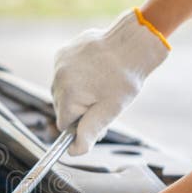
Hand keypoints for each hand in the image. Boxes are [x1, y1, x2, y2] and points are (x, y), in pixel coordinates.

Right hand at [52, 9, 168, 154]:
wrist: (133, 41)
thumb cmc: (125, 77)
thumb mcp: (110, 110)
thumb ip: (90, 132)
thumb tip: (74, 152)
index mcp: (68, 95)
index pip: (64, 124)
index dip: (82, 124)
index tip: (99, 114)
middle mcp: (58, 79)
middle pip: (62, 107)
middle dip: (80, 108)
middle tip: (104, 98)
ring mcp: (58, 64)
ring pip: (62, 91)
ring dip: (77, 92)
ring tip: (99, 82)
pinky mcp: (62, 53)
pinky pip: (64, 75)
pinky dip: (76, 76)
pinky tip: (94, 70)